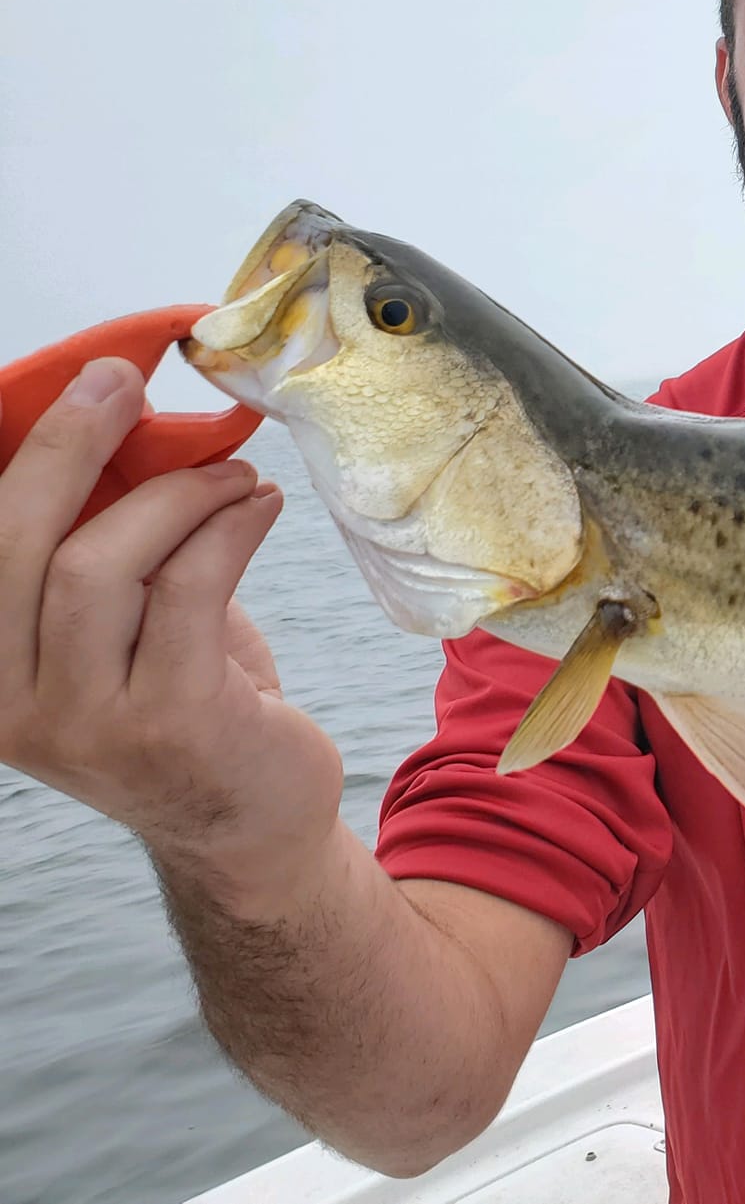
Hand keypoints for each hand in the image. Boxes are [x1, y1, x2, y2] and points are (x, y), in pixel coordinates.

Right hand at [0, 357, 341, 905]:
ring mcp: (85, 723)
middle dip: (73, 448)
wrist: (250, 822)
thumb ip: (101, 549)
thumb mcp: (120, 626)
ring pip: (99, 565)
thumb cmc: (184, 700)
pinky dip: (228, 529)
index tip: (84, 381)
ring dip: (175, 496)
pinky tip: (260, 507)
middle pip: (18, 547)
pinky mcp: (169, 724)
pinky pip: (188, 589)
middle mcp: (11, 705)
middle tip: (131, 386)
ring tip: (234, 475)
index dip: (28, 454)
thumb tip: (118, 422)